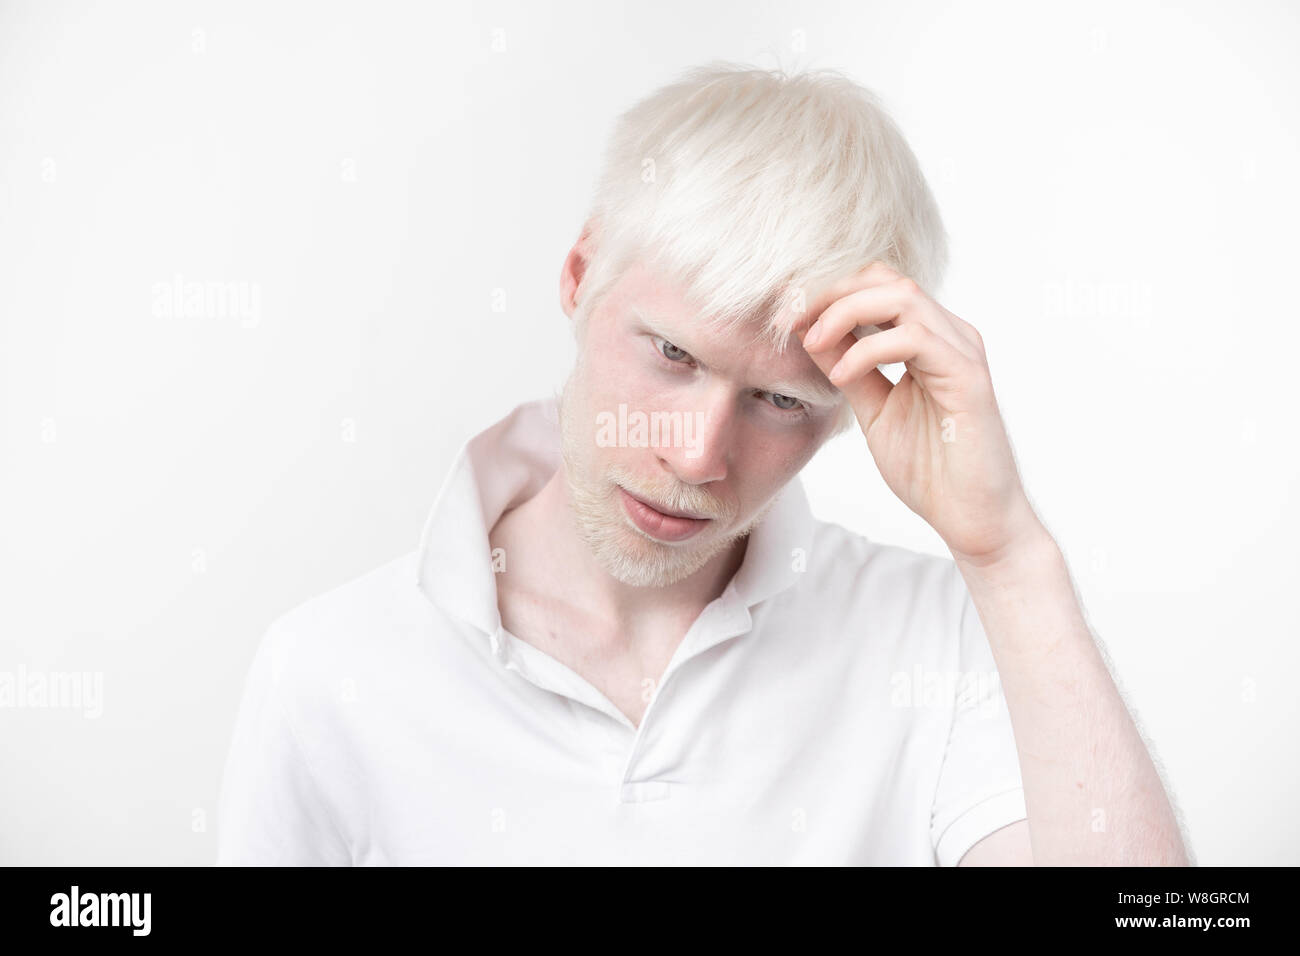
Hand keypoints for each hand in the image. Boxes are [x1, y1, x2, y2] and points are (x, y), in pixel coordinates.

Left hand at [798, 262, 1042, 564]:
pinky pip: (914, 339)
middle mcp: (950, 335)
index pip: (877, 286)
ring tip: (812, 342)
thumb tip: (809, 334)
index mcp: (929, 339)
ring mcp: (962, 352)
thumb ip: (848, 370)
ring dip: (845, 313)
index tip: (787, 319)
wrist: (971, 518)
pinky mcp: (969, 377)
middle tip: (791, 322)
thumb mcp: (873, 410)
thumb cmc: (930, 469)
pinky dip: (868, 349)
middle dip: (830, 293)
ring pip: (902, 296)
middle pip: (886, 278)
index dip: (829, 292)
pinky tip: (842, 375)